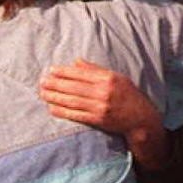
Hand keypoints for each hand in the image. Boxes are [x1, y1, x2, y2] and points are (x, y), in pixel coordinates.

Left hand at [41, 59, 167, 168]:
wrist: (141, 119)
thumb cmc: (128, 95)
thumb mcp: (116, 77)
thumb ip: (96, 70)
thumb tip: (76, 62)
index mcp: (108, 78)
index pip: (81, 73)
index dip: (64, 72)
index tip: (51, 70)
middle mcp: (104, 91)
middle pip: (74, 87)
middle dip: (56, 84)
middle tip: (41, 81)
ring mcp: (101, 106)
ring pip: (73, 100)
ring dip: (55, 97)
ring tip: (43, 93)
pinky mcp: (98, 120)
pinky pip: (77, 115)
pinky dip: (63, 112)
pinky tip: (52, 108)